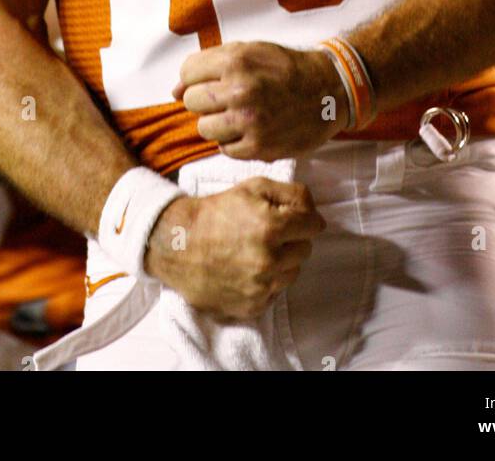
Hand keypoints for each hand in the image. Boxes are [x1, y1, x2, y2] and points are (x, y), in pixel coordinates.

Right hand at [145, 180, 324, 320]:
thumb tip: (316, 212)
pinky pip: (276, 292)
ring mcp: (260, 288)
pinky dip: (268, 281)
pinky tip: (249, 268)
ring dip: (283, 261)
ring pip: (293, 273)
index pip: (314, 226)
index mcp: (271, 228)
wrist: (178, 244)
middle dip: (293, 239)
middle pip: (305, 250)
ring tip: (258, 250)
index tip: (291, 218)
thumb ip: (291, 194)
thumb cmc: (217, 211)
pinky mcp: (252, 307)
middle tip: (270, 232)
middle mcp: (269, 262)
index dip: (303, 218)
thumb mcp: (253, 187)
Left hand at [173, 40, 344, 160]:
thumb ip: (209, 65)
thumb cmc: (285, 69)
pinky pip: (225, 149)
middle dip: (204, 101)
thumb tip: (173, 91)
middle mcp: (239, 90)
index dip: (196, 78)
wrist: (328, 91)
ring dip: (217, 124)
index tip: (211, 81)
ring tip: (238, 115)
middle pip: (191, 101)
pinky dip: (233, 142)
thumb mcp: (249, 52)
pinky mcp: (259, 147)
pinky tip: (250, 130)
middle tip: (226, 99)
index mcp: (235, 61)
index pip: (187, 72)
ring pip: (204, 128)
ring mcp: (248, 121)